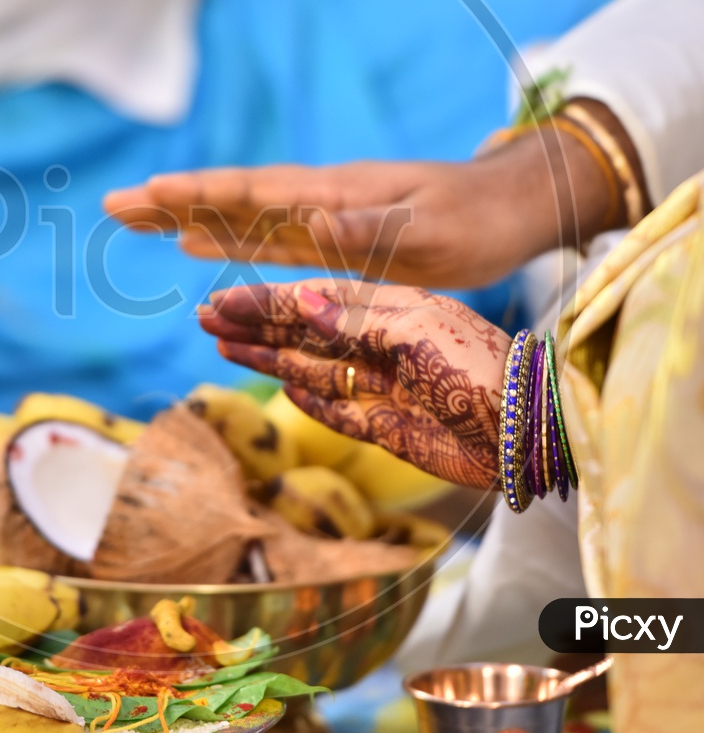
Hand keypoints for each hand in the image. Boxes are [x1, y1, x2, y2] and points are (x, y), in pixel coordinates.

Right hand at [104, 102, 642, 289]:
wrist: (512, 208)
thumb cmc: (478, 221)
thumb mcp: (432, 232)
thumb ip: (370, 231)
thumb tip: (308, 226)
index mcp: (334, 194)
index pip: (253, 192)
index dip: (198, 195)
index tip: (145, 194)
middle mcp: (317, 201)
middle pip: (230, 199)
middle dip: (171, 202)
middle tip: (111, 206)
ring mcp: (321, 217)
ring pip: (239, 217)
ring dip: (185, 218)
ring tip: (132, 221)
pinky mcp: (332, 238)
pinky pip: (265, 240)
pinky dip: (224, 239)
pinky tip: (193, 244)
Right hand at [199, 281, 509, 489]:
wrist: (528, 432)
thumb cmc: (480, 369)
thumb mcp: (418, 331)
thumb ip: (357, 320)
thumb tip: (300, 301)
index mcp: (388, 309)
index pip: (312, 301)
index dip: (265, 301)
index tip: (220, 299)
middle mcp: (379, 344)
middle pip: (302, 333)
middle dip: (255, 325)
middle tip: (205, 318)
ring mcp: (382, 386)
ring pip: (311, 369)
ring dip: (268, 357)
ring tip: (223, 346)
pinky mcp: (388, 428)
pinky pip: (336, 411)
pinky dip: (309, 400)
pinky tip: (282, 387)